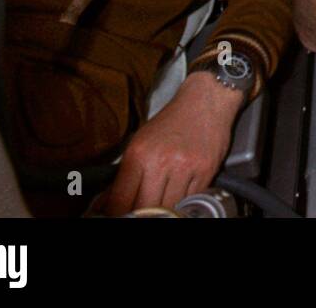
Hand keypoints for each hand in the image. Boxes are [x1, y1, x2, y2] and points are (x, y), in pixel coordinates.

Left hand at [103, 73, 240, 215]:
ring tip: (161, 204)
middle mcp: (161, 162)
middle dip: (141, 214)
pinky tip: (180, 195)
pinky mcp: (206, 171)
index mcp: (139, 154)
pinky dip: (183, 202)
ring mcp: (186, 168)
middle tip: (141, 212)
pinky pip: (190, 200)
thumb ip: (127, 174)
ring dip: (164, 210)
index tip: (117, 216)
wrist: (207, 100)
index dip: (116, 214)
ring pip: (169, 209)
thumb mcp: (141, 141)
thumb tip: (108, 203)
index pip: (121, 200)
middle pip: (145, 209)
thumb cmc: (172, 121)